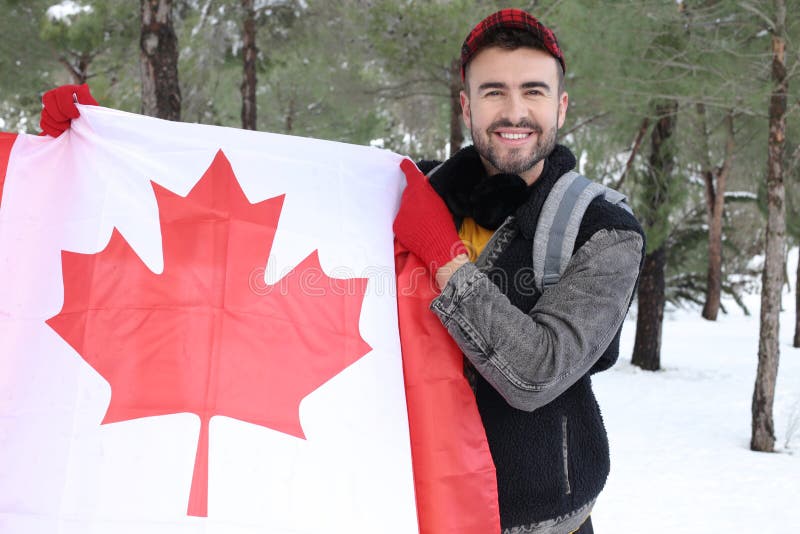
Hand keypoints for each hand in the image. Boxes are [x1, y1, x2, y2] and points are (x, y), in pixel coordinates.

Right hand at [39, 83, 98, 136]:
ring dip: (57, 124)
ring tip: (68, 127)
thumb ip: (87, 100)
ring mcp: (49, 105)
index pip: (61, 93)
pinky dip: (52, 130)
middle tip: (70, 121)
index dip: (67, 107)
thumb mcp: (92, 107)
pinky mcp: (46, 117)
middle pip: (48, 100)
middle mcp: (56, 94)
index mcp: (68, 90)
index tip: (76, 115)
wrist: (87, 125)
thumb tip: (84, 87)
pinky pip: (43, 123)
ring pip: (45, 113)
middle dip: (59, 114)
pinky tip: (62, 132)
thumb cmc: (90, 114)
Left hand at [393, 158, 467, 274]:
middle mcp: (408, 198)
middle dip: (414, 200)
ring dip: (412, 214)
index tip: (402, 162)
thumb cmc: (445, 224)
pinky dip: (408, 226)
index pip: (411, 174)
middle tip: (426, 211)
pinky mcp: (397, 225)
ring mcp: (401, 212)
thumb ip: (428, 195)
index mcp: (421, 189)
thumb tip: (420, 194)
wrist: (440, 245)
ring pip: (405, 210)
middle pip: (408, 195)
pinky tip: (418, 232)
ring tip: (424, 225)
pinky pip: (402, 223)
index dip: (407, 167)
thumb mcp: (440, 203)